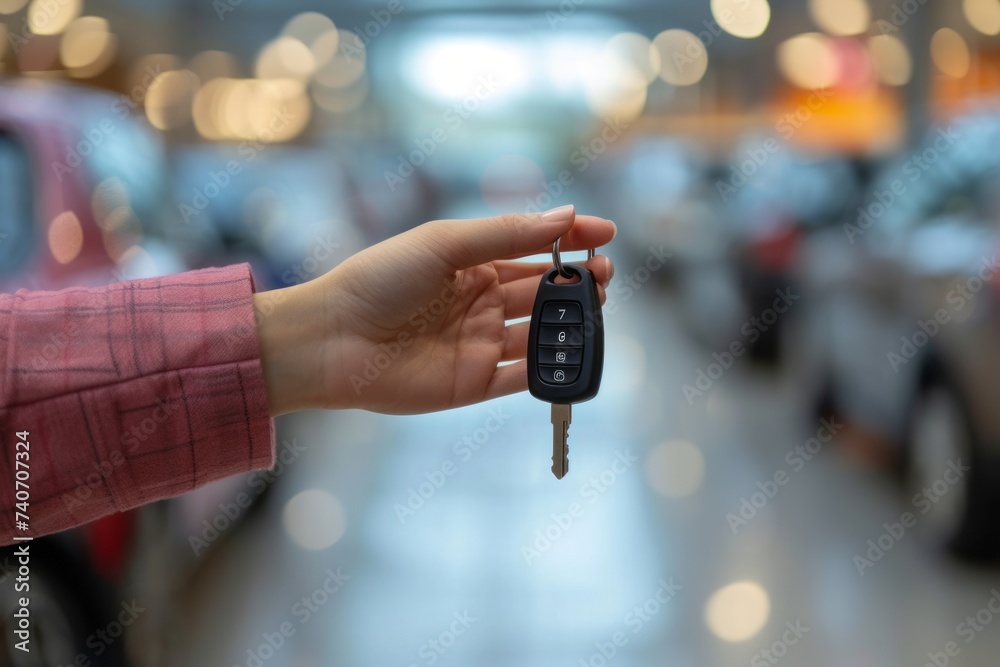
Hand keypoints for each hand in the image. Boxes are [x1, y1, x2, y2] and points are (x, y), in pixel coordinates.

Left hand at [255, 205, 615, 414]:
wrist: (334, 339)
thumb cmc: (380, 280)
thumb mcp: (445, 243)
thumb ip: (507, 234)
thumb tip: (566, 214)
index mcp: (472, 266)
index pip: (534, 250)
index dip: (570, 241)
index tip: (605, 234)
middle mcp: (481, 304)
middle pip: (544, 294)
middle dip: (579, 285)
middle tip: (605, 277)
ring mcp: (480, 344)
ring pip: (540, 336)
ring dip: (571, 325)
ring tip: (596, 310)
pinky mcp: (474, 384)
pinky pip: (523, 378)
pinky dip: (550, 369)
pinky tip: (572, 354)